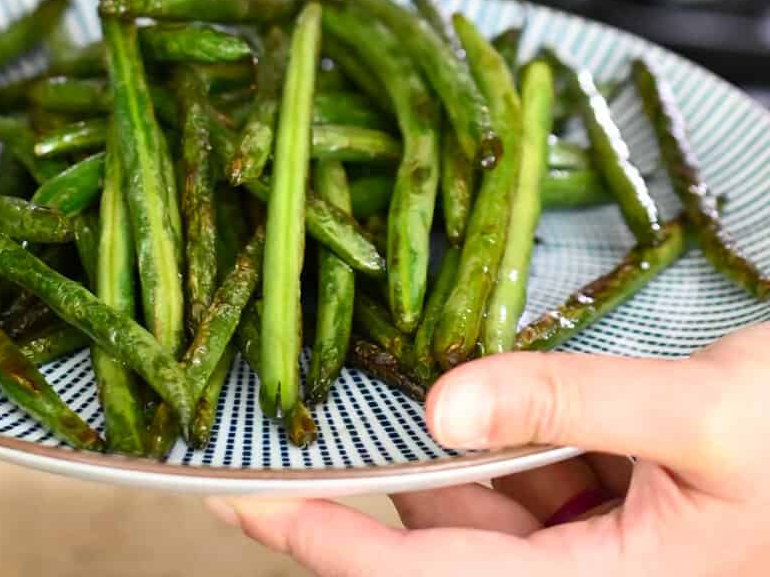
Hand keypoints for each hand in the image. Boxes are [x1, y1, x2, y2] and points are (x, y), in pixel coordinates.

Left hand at [210, 323, 769, 576]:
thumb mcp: (694, 416)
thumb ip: (567, 402)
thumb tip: (441, 403)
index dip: (336, 548)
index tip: (252, 509)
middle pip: (447, 544)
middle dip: (374, 494)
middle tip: (282, 446)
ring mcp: (599, 547)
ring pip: (480, 507)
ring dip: (439, 456)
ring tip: (393, 406)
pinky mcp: (608, 509)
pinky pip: (525, 479)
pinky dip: (495, 436)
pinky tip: (472, 399)